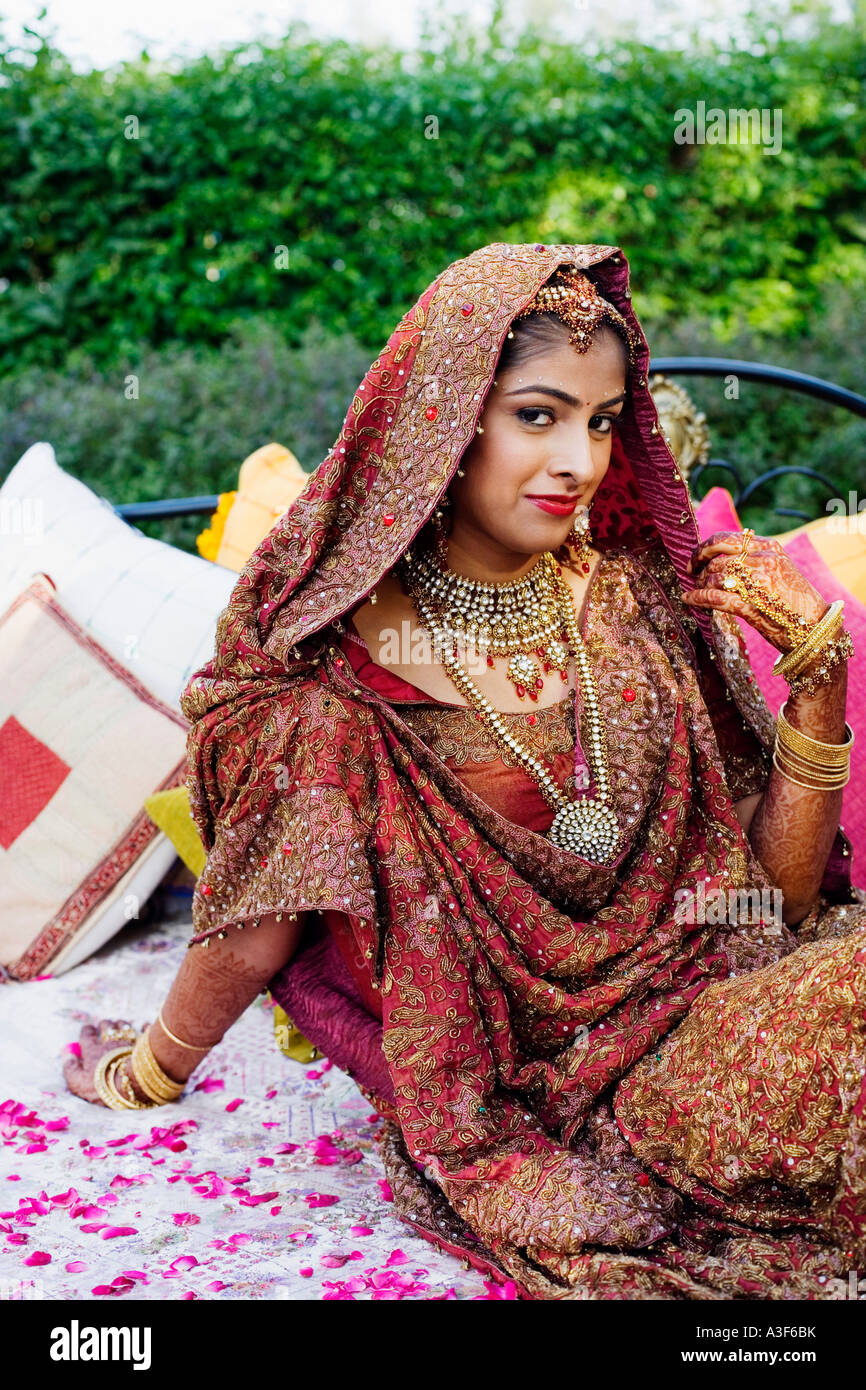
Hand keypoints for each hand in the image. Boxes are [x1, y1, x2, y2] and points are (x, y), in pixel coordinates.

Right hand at [62, 1018, 138, 1105]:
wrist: (131, 1085)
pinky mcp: (144, 1044)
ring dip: (122, 1024)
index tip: (87, 1029)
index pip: (87, 1035)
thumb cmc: (102, 1086)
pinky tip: (144, 1025)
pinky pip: (144, 1030)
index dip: (87, 1031)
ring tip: (121, 1024)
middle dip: (105, 1025)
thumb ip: (70, 1068)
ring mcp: (128, 1041)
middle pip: (106, 1027)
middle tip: (105, 1025)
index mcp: (93, 1050)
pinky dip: (143, 1027)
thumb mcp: (78, 1083)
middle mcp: (110, 1042)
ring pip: (124, 1026)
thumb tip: (66, 1055)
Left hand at [682, 531, 827, 653]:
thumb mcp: (780, 568)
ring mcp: (758, 584)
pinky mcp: (752, 606)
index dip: (703, 549)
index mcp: (770, 548)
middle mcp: (764, 562)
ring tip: (696, 591)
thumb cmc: (795, 600)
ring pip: (715, 578)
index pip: (725, 539)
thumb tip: (721, 556)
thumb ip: (755, 558)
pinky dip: (698, 598)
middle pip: (717, 560)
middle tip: (693, 577)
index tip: (694, 560)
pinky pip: (716, 598)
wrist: (816, 628)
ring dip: (700, 585)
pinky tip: (688, 600)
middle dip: (700, 570)